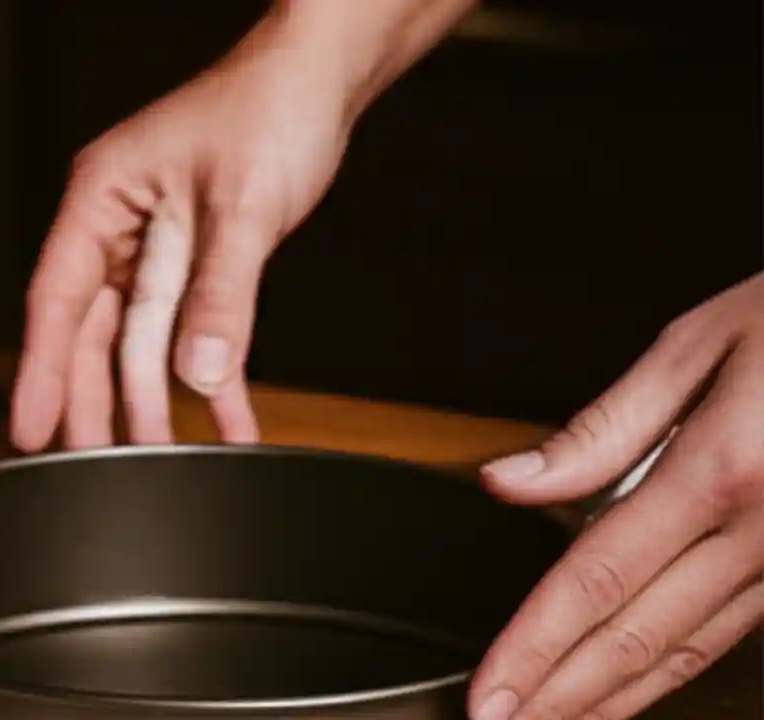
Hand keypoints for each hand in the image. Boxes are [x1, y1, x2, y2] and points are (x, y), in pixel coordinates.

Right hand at [8, 7, 355, 450]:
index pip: (57, 298)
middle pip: (92, 334)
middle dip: (95, 402)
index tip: (29, 427)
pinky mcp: (197, 265)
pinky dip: (213, 377)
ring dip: (153, 400)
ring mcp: (158, 250)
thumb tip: (199, 371)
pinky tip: (225, 421)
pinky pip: (194, 334)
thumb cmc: (268, 108)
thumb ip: (220, 292)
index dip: (39, 370)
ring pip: (141, 343)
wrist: (318, 83)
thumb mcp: (243, 204)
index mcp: (103, 198)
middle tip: (90, 468)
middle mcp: (120, 228)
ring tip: (157, 459)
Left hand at [471, 272, 763, 719]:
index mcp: (720, 471)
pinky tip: (635, 689)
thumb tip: (511, 479)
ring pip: (691, 650)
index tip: (489, 690)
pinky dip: (676, 669)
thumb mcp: (700, 343)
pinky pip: (734, 630)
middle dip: (563, 696)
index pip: (596, 578)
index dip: (535, 645)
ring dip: (617, 699)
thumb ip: (603, 427)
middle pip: (640, 634)